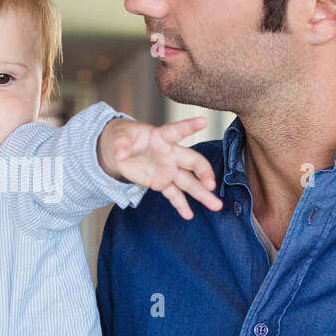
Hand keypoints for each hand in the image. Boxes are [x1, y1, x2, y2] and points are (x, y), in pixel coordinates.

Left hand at [98, 115, 222, 219]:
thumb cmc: (123, 137)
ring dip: (201, 194)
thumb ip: (121, 144)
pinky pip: (173, 194)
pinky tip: (189, 215)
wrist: (120, 150)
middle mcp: (170, 153)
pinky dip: (180, 204)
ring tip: (216, 206)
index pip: (177, 131)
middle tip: (211, 185)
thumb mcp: (119, 136)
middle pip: (192, 162)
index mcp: (161, 137)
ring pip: (188, 182)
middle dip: (203, 173)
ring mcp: (168, 169)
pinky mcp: (161, 182)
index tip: (204, 121)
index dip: (189, 126)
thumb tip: (121, 153)